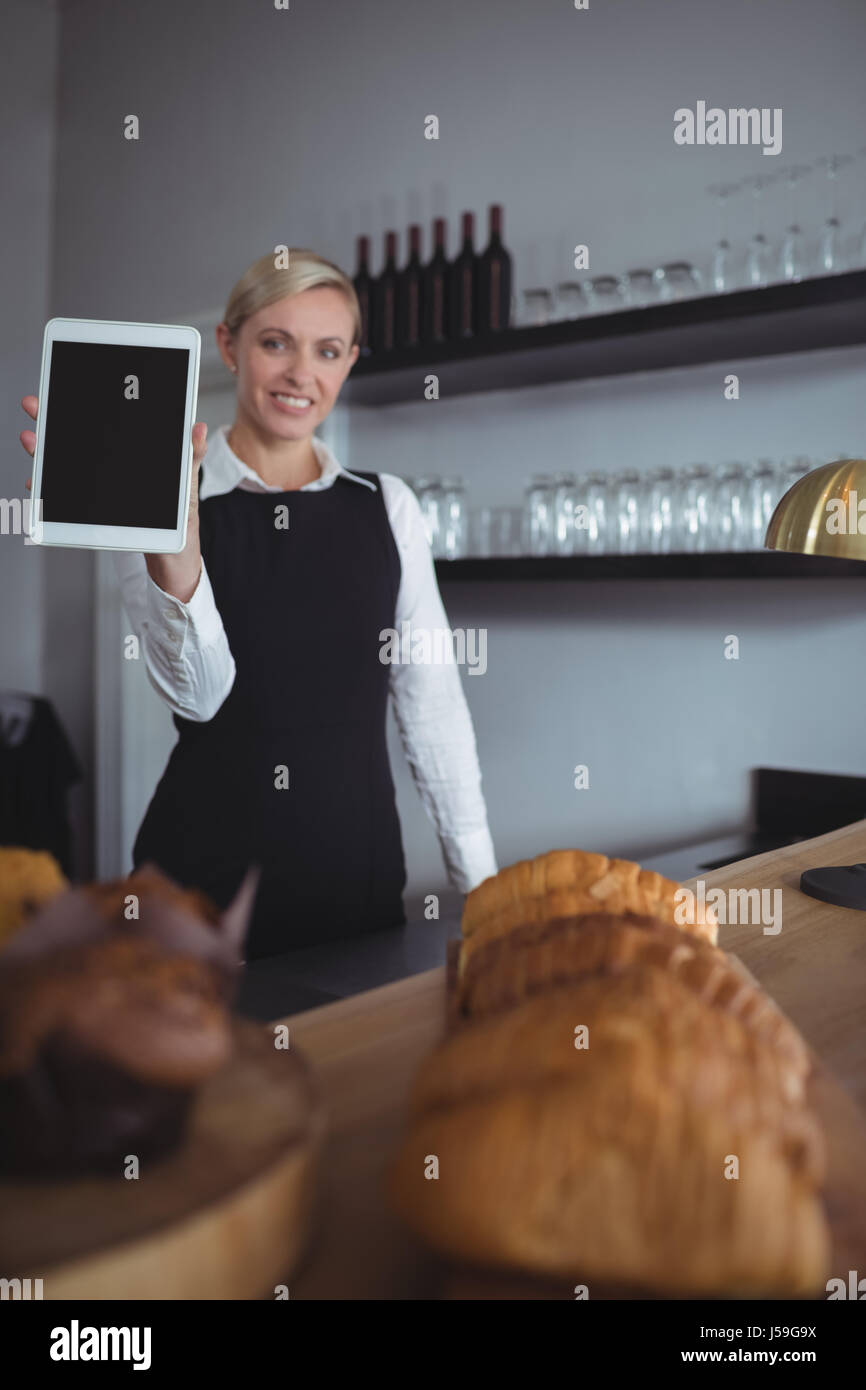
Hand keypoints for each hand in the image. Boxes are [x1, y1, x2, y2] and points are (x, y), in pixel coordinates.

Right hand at [19, 395, 207, 602]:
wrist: (173, 558)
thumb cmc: (181, 519)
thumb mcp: (187, 486)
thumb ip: (190, 457)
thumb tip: (199, 428)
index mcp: (130, 457)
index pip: (104, 426)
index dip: (83, 408)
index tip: (66, 391)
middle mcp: (109, 471)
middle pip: (76, 441)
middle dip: (52, 422)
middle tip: (34, 407)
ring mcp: (99, 491)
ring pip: (65, 466)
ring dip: (43, 453)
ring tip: (32, 442)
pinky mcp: (93, 514)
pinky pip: (65, 500)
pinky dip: (48, 492)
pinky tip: (39, 485)